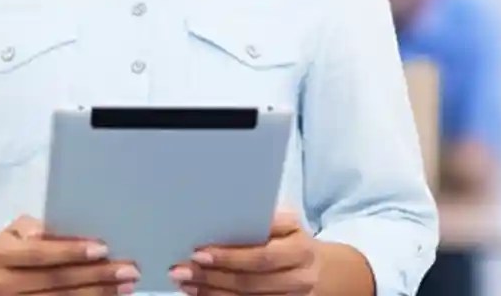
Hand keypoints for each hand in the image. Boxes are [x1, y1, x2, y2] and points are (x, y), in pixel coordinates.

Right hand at [0, 215, 138, 294]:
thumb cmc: (8, 250)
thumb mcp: (12, 231)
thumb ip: (31, 226)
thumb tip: (45, 232)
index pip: (38, 253)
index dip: (71, 251)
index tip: (103, 248)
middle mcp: (0, 283)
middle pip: (55, 280)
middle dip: (95, 275)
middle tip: (128, 269)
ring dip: (98, 293)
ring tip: (126, 285)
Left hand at [170, 210, 318, 294]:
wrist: (320, 268)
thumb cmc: (288, 238)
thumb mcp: (283, 224)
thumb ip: (257, 219)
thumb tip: (211, 213)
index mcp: (300, 247)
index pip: (262, 255)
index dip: (229, 257)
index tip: (197, 253)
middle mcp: (302, 276)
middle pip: (251, 281)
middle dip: (212, 276)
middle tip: (180, 270)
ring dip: (211, 292)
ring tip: (184, 283)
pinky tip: (200, 294)